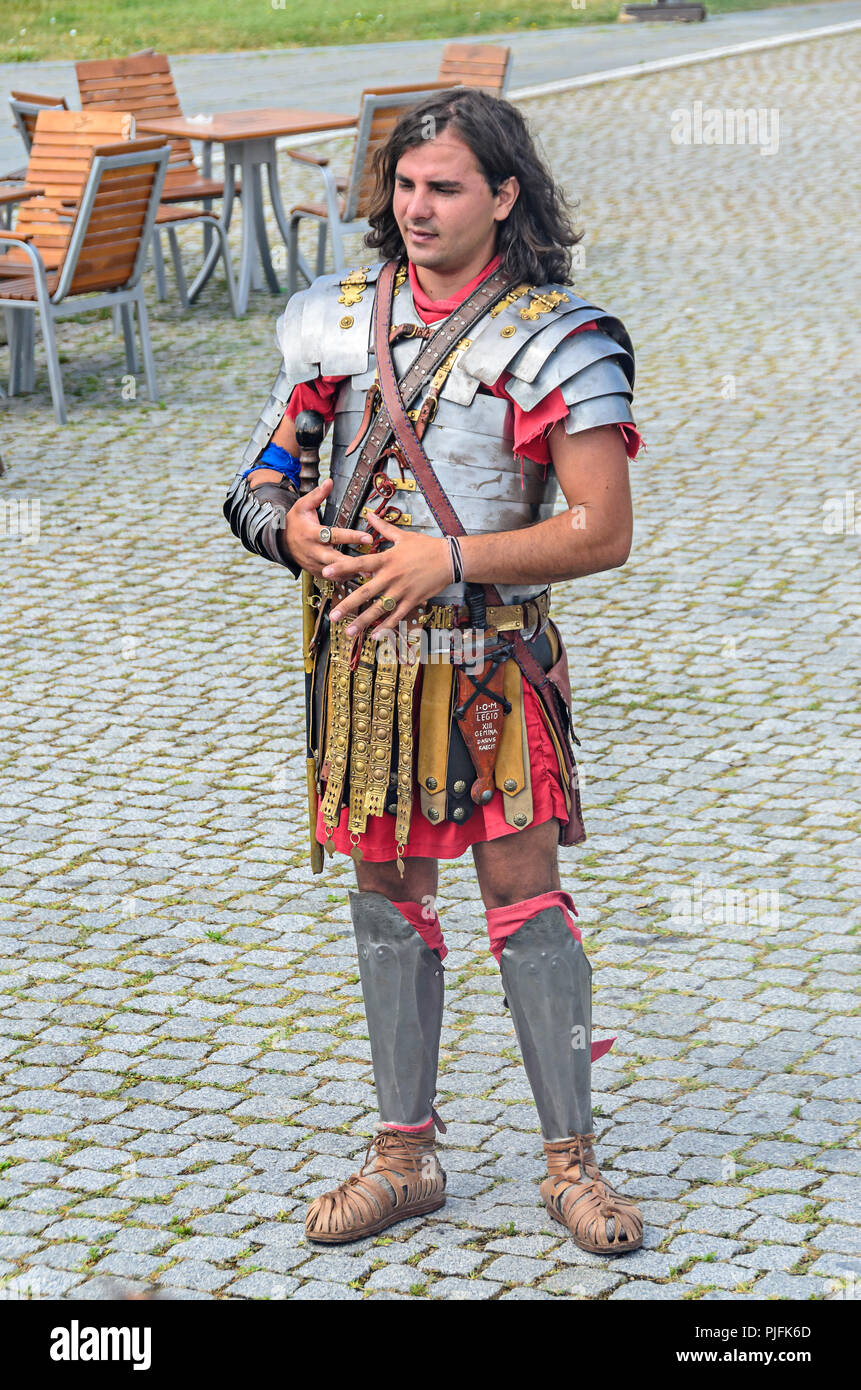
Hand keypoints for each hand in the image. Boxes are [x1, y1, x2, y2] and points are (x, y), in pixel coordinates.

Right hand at [272, 476, 369, 577]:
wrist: (281, 541)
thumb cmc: (295, 522)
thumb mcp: (302, 505)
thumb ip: (317, 495)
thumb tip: (329, 481)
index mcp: (312, 534)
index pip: (334, 535)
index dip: (352, 537)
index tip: (368, 537)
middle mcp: (313, 551)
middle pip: (335, 559)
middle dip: (352, 563)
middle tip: (371, 565)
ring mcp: (314, 563)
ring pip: (335, 571)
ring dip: (352, 572)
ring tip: (370, 572)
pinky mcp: (316, 571)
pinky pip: (332, 577)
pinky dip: (344, 577)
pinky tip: (358, 575)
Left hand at [324, 509, 452, 637]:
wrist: (450, 559)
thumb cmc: (426, 547)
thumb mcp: (403, 536)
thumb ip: (383, 527)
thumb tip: (369, 515)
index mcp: (387, 559)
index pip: (360, 563)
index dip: (342, 567)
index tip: (326, 572)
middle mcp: (392, 577)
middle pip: (365, 592)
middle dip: (347, 605)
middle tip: (332, 615)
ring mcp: (402, 591)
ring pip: (379, 609)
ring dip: (363, 621)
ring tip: (348, 631)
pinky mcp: (412, 601)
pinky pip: (397, 616)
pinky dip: (386, 626)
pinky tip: (374, 635)